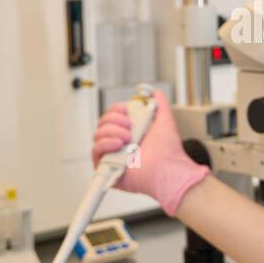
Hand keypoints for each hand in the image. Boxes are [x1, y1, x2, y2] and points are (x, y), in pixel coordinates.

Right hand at [91, 89, 208, 214]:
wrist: (167, 169)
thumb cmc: (168, 151)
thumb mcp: (165, 121)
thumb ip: (160, 105)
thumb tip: (156, 93)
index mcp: (130, 132)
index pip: (112, 116)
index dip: (115, 110)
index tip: (125, 110)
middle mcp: (120, 144)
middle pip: (102, 123)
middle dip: (114, 120)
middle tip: (130, 126)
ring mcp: (112, 156)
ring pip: (97, 135)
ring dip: (112, 131)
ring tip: (128, 138)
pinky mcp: (107, 168)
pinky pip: (95, 151)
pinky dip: (105, 144)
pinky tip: (119, 144)